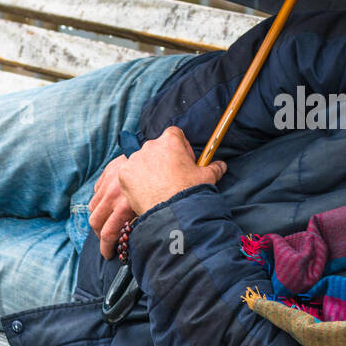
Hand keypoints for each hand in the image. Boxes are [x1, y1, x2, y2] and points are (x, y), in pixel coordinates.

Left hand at [89, 128, 226, 259]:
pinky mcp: (124, 174)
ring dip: (149, 170)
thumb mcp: (208, 177)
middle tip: (171, 178)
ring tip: (158, 188)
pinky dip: (136, 182)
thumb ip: (215, 167)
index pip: (174, 134)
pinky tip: (146, 192)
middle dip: (163, 160)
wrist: (172, 211)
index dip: (180, 146)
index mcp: (171, 141)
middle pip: (156, 148)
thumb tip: (222, 165)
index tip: (184, 161)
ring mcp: (135, 159)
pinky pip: (130, 174)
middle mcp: (150, 145)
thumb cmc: (190, 191)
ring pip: (142, 161)